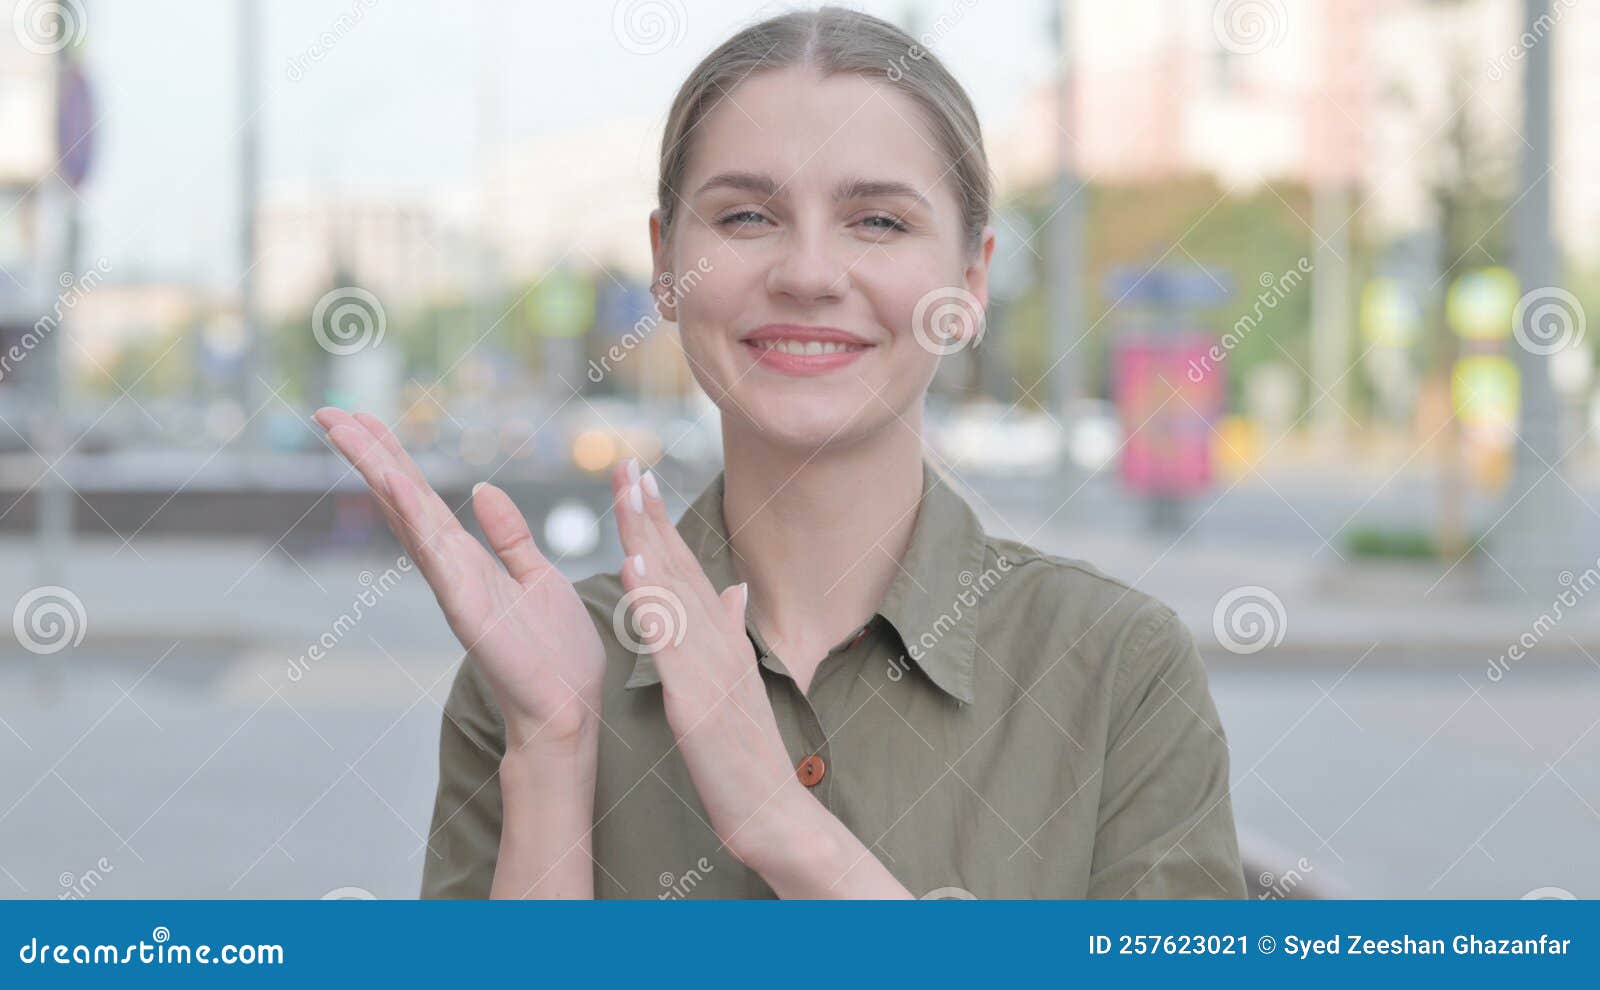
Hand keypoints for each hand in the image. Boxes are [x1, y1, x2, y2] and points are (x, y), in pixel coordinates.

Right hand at [313, 408, 605, 751]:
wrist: (569, 710)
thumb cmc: (557, 654)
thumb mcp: (538, 578)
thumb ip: (510, 537)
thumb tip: (484, 489)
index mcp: (468, 560)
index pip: (422, 499)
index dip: (392, 458)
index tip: (364, 420)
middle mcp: (451, 569)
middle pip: (402, 499)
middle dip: (368, 454)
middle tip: (329, 410)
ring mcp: (453, 586)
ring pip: (408, 516)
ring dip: (377, 470)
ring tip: (344, 428)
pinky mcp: (466, 605)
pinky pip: (435, 552)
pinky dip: (412, 515)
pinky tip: (391, 480)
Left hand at [608, 458, 809, 865]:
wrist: (772, 810)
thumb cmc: (746, 753)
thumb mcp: (739, 684)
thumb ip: (731, 634)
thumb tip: (736, 589)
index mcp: (720, 638)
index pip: (686, 567)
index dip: (660, 521)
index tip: (639, 477)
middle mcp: (717, 640)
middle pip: (677, 564)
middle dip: (648, 512)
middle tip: (626, 461)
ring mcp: (708, 665)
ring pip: (672, 590)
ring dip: (648, 537)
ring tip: (625, 492)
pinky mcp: (695, 696)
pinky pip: (668, 641)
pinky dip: (651, 600)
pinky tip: (633, 565)